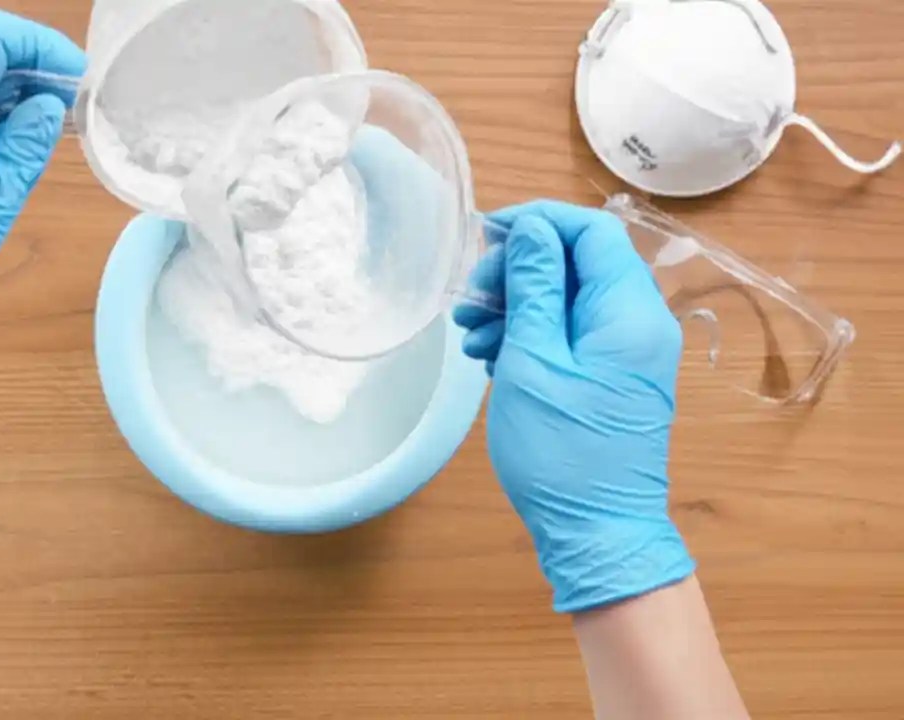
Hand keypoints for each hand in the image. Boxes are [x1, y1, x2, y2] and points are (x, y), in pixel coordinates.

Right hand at [454, 200, 694, 612]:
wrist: (596, 533)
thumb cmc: (561, 451)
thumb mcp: (534, 360)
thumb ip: (535, 288)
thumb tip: (532, 230)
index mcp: (629, 313)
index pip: (592, 231)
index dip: (539, 222)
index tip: (486, 233)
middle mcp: (639, 325)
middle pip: (578, 264)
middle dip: (518, 270)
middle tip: (470, 298)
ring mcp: (626, 354)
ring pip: (568, 300)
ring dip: (516, 306)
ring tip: (470, 336)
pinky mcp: (611, 379)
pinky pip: (570, 335)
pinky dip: (530, 335)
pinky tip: (491, 357)